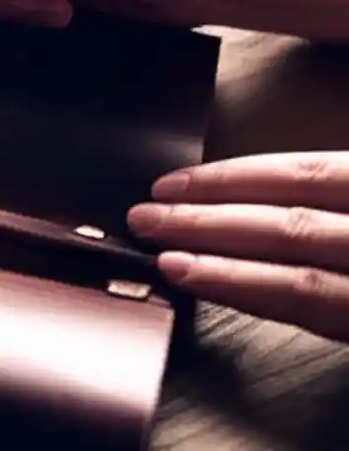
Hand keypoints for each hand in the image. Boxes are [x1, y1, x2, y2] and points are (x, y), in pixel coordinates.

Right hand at [127, 152, 348, 341]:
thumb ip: (316, 306)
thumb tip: (222, 296)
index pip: (307, 291)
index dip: (232, 277)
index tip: (170, 266)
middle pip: (293, 231)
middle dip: (206, 223)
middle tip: (146, 220)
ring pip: (303, 187)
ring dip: (222, 187)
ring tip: (169, 191)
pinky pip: (325, 164)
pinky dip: (268, 167)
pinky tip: (230, 172)